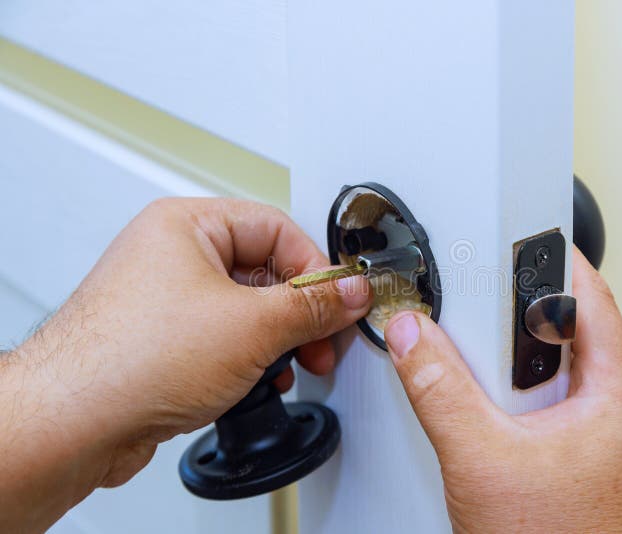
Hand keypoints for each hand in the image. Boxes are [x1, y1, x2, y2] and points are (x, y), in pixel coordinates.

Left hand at [0, 198, 371, 532]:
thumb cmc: (131, 360)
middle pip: (265, 270)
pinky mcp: (166, 341)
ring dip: (280, 340)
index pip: (278, 229)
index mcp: (188, 225)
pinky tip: (261, 381)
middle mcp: (174, 256)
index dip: (317, 267)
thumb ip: (313, 306)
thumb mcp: (252, 326)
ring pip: (247, 309)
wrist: (74, 423)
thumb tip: (350, 293)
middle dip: (301, 312)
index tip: (342, 301)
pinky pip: (226, 338)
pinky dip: (252, 358)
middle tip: (325, 339)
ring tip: (294, 364)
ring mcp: (167, 300)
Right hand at [384, 249, 621, 532]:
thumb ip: (438, 387)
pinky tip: (495, 421)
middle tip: (486, 307)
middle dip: (526, 318)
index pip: (593, 300)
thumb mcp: (480, 458)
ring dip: (523, 367)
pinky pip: (560, 414)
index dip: (557, 261)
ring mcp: (612, 447)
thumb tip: (411, 335)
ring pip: (565, 378)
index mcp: (619, 399)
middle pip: (578, 336)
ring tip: (482, 367)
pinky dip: (526, 404)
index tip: (525, 239)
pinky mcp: (593, 470)